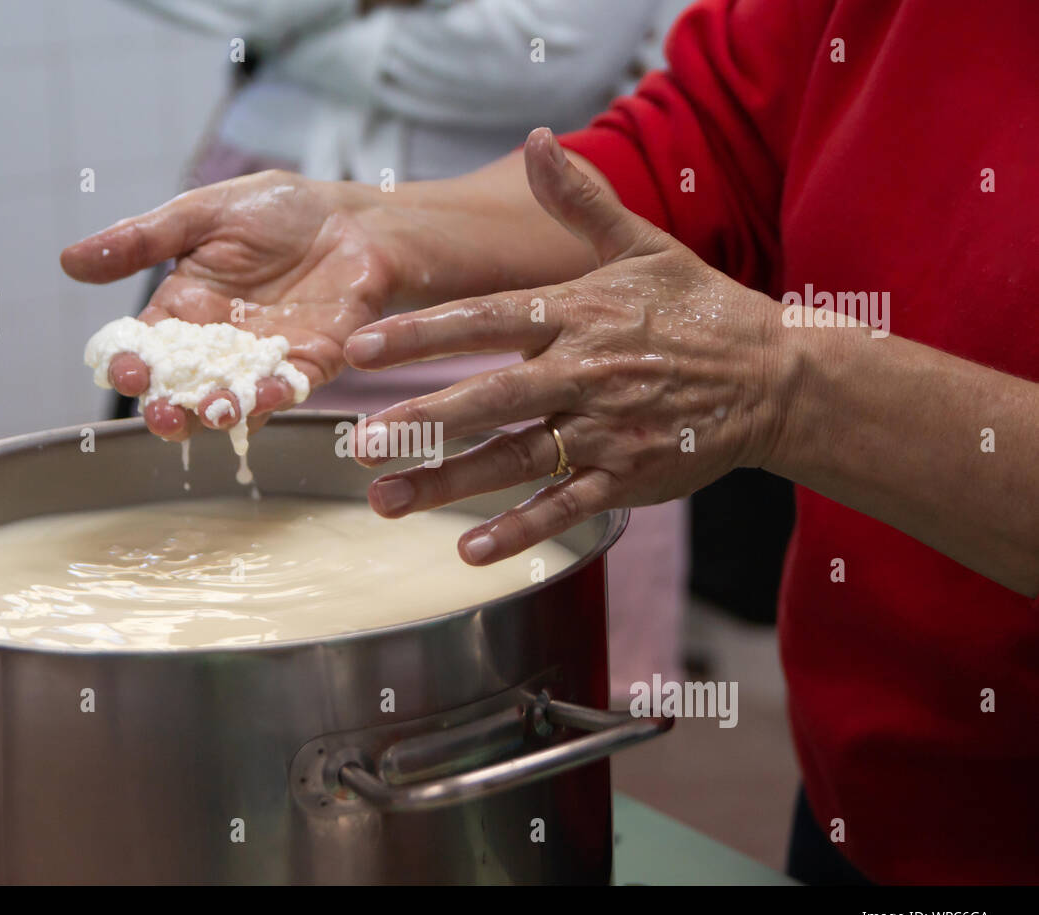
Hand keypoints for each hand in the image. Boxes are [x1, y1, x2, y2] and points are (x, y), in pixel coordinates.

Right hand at [61, 171, 395, 439]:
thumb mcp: (201, 215)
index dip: (131, 365)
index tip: (125, 371)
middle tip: (163, 416)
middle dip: (170, 409)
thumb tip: (68, 261)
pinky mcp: (313, 362)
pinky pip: (290, 388)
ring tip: (213, 412)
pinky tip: (266, 395)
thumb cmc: (277, 212)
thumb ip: (142, 241)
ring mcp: (265, 359)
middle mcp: (220, 345)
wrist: (352, 217)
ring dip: (220, 412)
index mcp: (184, 310)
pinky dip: (277, 395)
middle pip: (184, 391)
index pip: (146, 349)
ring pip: (234, 400)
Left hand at [343, 128, 791, 564]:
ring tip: (386, 500)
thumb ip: (580, 202)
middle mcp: (587, 373)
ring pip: (516, 459)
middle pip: (491, 398)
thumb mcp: (643, 245)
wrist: (778, 376)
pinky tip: (472, 551)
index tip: (362, 348)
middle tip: (359, 441)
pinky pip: (566, 506)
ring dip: (449, 483)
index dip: (423, 333)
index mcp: (580, 314)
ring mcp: (608, 430)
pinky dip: (521, 530)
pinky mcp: (630, 477)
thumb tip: (538, 140)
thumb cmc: (700, 310)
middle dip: (421, 422)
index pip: (488, 319)